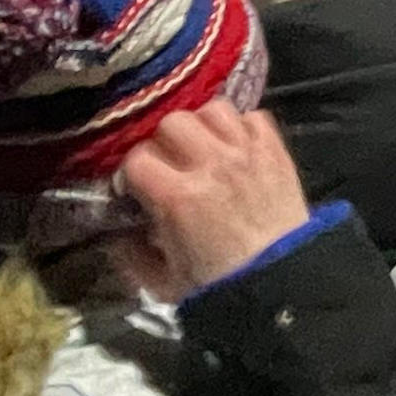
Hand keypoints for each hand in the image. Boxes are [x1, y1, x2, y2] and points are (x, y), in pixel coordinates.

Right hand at [114, 104, 312, 301]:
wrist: (279, 283)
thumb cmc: (220, 286)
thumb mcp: (161, 282)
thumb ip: (130, 255)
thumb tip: (116, 232)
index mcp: (178, 196)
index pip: (137, 157)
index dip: (131, 171)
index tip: (135, 186)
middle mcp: (211, 165)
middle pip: (172, 122)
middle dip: (162, 141)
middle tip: (168, 164)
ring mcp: (246, 153)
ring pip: (213, 109)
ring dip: (202, 126)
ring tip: (202, 148)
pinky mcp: (275, 151)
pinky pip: (254, 116)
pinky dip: (241, 126)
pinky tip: (235, 146)